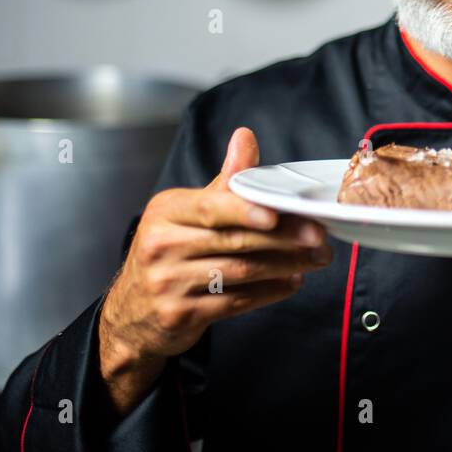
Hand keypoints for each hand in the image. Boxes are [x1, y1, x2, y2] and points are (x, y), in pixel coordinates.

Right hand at [98, 127, 332, 414]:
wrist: (133, 312)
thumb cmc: (169, 251)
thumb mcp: (187, 212)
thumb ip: (224, 181)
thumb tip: (245, 137)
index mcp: (165, 212)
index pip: (211, 208)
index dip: (246, 210)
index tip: (280, 212)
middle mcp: (161, 246)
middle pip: (232, 240)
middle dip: (283, 238)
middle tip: (319, 236)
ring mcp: (168, 283)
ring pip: (239, 272)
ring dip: (285, 265)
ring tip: (316, 258)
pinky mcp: (181, 314)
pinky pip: (235, 301)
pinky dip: (269, 291)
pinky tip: (292, 281)